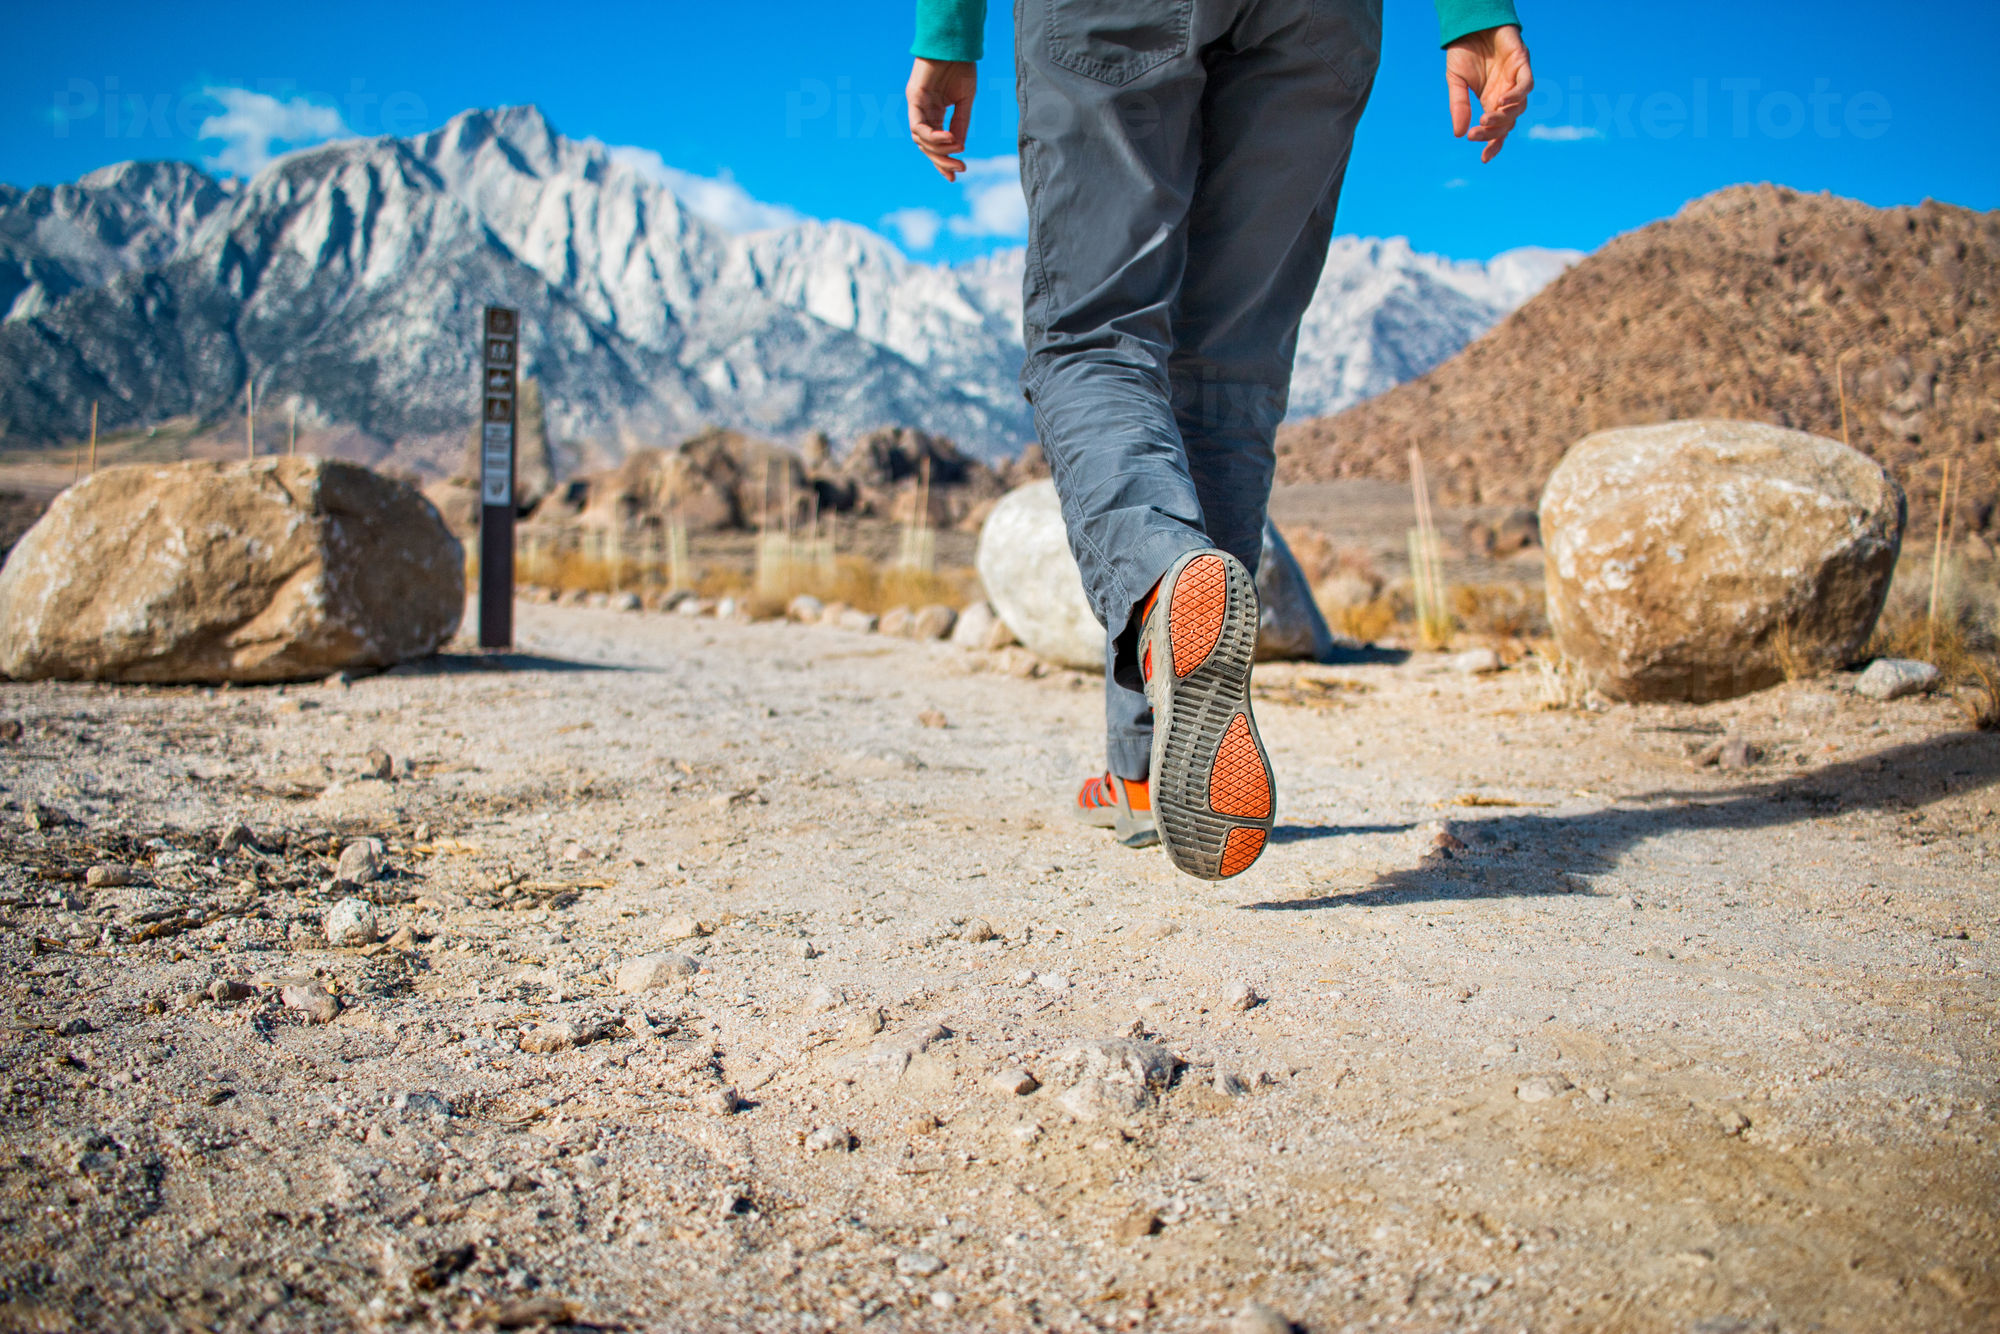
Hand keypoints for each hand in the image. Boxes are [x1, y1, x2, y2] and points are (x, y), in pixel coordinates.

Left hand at [907, 58, 976, 180]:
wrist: (955, 43)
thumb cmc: (960, 67)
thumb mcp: (964, 101)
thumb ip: (960, 123)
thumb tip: (958, 147)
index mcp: (935, 113)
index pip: (935, 144)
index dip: (943, 161)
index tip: (956, 176)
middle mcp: (923, 112)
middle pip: (926, 146)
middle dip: (942, 161)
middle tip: (960, 169)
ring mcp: (917, 105)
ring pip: (920, 139)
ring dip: (939, 149)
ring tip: (957, 149)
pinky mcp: (913, 97)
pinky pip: (918, 125)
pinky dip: (932, 135)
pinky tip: (948, 139)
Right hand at [1446, 24, 1532, 162]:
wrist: (1471, 23)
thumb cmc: (1465, 50)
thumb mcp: (1456, 81)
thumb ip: (1459, 106)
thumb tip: (1458, 133)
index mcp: (1490, 101)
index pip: (1497, 129)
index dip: (1493, 144)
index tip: (1483, 159)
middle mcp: (1505, 94)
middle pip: (1507, 122)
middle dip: (1492, 132)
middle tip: (1475, 132)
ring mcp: (1515, 80)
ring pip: (1518, 108)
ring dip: (1503, 117)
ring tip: (1486, 117)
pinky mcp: (1522, 64)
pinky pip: (1526, 85)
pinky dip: (1517, 96)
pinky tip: (1501, 101)